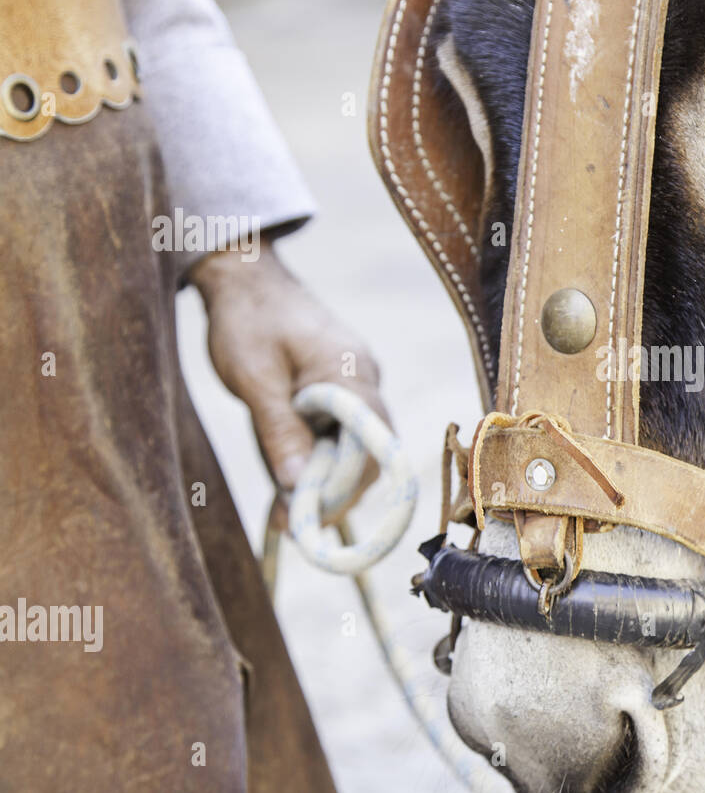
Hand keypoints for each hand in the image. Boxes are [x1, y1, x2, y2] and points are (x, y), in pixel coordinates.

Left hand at [192, 246, 388, 519]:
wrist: (244, 273)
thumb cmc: (246, 319)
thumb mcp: (254, 380)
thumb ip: (279, 433)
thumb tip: (300, 489)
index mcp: (351, 373)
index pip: (372, 446)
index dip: (347, 489)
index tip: (310, 519)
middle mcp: (364, 377)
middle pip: (370, 451)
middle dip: (336, 490)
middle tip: (292, 520)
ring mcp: (356, 379)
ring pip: (354, 443)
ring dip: (326, 475)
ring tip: (285, 503)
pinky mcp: (340, 382)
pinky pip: (340, 428)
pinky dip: (319, 453)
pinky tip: (290, 469)